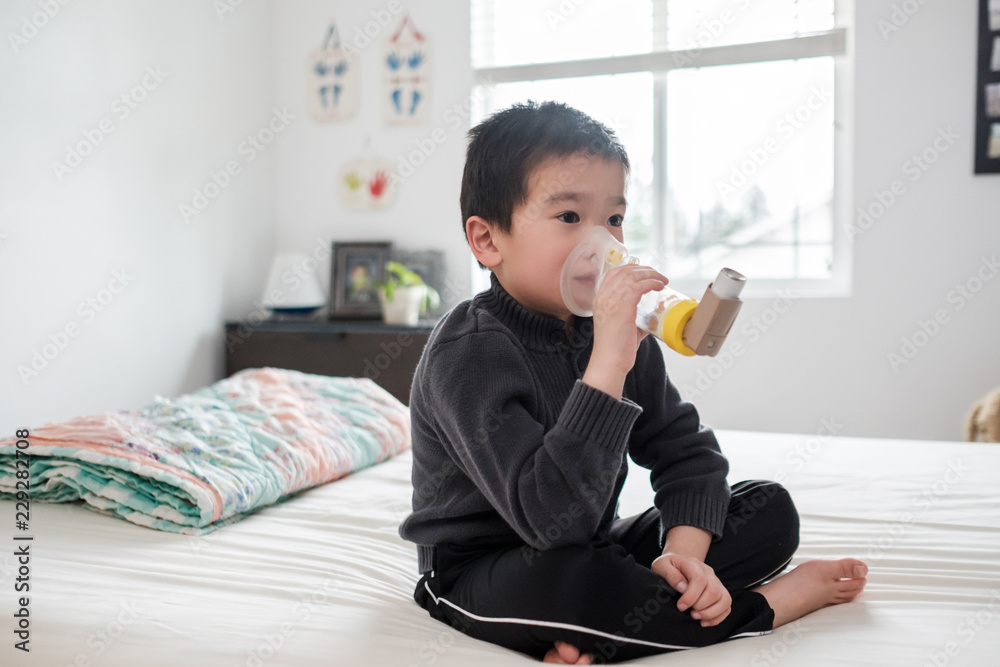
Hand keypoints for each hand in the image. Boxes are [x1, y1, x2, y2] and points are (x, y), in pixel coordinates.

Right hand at [582, 264, 666, 397]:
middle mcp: (603, 297)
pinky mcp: (621, 308)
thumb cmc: (616, 349)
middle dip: (644, 269)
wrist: (609, 363)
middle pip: (624, 271)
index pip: (613, 273)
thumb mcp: (624, 326)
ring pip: (632, 276)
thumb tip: (652, 314)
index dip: (631, 268)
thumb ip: (635, 316)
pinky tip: (659, 286)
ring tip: (662, 280)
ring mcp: (610, 301)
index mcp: (600, 300)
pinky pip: (638, 286)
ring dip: (650, 274)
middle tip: (658, 275)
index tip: (645, 272)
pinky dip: (651, 283)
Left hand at [651, 553, 731, 626]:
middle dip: (700, 607)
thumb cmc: (669, 566)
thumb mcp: (661, 565)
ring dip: (711, 613)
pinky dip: (717, 617)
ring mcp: (716, 582)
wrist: (678, 563)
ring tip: (696, 616)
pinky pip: (727, 606)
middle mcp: (708, 572)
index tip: (680, 606)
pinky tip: (704, 621)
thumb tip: (683, 587)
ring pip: (724, 599)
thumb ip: (670, 575)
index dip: (691, 596)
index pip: (700, 580)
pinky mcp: (720, 592)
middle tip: (689, 612)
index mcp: (693, 564)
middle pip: (714, 591)